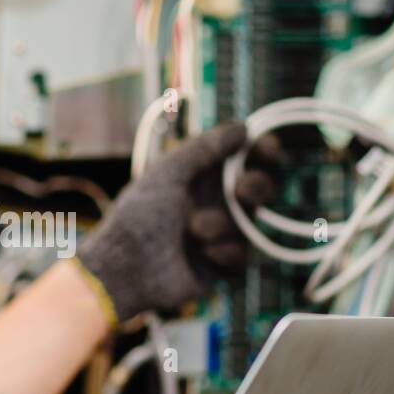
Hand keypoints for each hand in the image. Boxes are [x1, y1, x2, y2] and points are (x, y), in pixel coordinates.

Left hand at [76, 122, 279, 322]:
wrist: (127, 267)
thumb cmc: (140, 214)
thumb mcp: (169, 172)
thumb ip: (205, 147)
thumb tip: (244, 127)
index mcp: (203, 176)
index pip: (245, 158)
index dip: (263, 151)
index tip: (265, 150)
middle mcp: (216, 202)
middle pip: (259, 187)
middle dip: (257, 186)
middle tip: (241, 191)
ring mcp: (221, 233)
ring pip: (249, 222)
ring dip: (223, 224)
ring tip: (193, 230)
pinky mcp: (222, 264)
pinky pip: (243, 254)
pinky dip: (225, 251)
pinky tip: (203, 253)